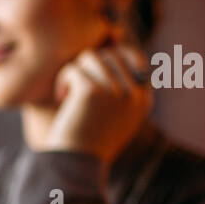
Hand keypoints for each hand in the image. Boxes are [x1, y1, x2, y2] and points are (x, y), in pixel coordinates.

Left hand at [44, 40, 151, 166]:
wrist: (73, 167)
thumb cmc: (87, 141)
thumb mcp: (110, 114)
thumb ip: (117, 84)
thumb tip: (116, 36)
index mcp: (144, 100)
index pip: (135, 58)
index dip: (111, 59)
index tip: (93, 77)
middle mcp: (135, 95)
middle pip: (109, 54)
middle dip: (88, 68)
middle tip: (75, 91)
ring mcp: (116, 92)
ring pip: (91, 57)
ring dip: (75, 72)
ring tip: (68, 94)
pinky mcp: (93, 92)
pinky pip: (74, 69)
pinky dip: (63, 81)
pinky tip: (61, 99)